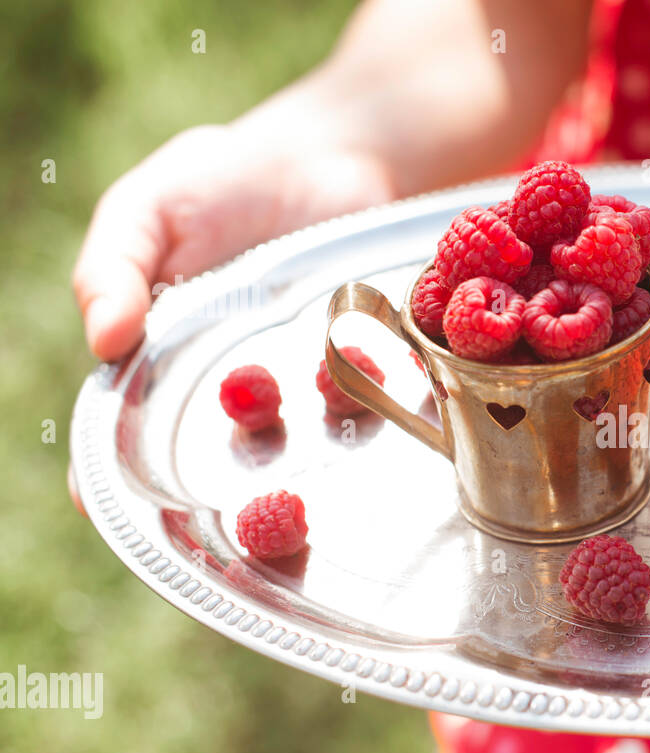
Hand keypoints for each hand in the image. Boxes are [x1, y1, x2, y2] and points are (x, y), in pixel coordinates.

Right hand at [67, 120, 395, 512]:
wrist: (329, 154)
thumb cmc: (220, 180)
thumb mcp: (148, 210)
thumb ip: (114, 268)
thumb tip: (102, 341)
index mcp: (163, 357)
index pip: (124, 425)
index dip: (112, 471)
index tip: (105, 511)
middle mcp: (232, 385)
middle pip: (216, 452)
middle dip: (223, 492)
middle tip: (233, 527)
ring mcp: (300, 382)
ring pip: (296, 441)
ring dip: (302, 465)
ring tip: (305, 495)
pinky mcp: (361, 366)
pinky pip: (364, 399)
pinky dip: (366, 412)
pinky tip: (373, 425)